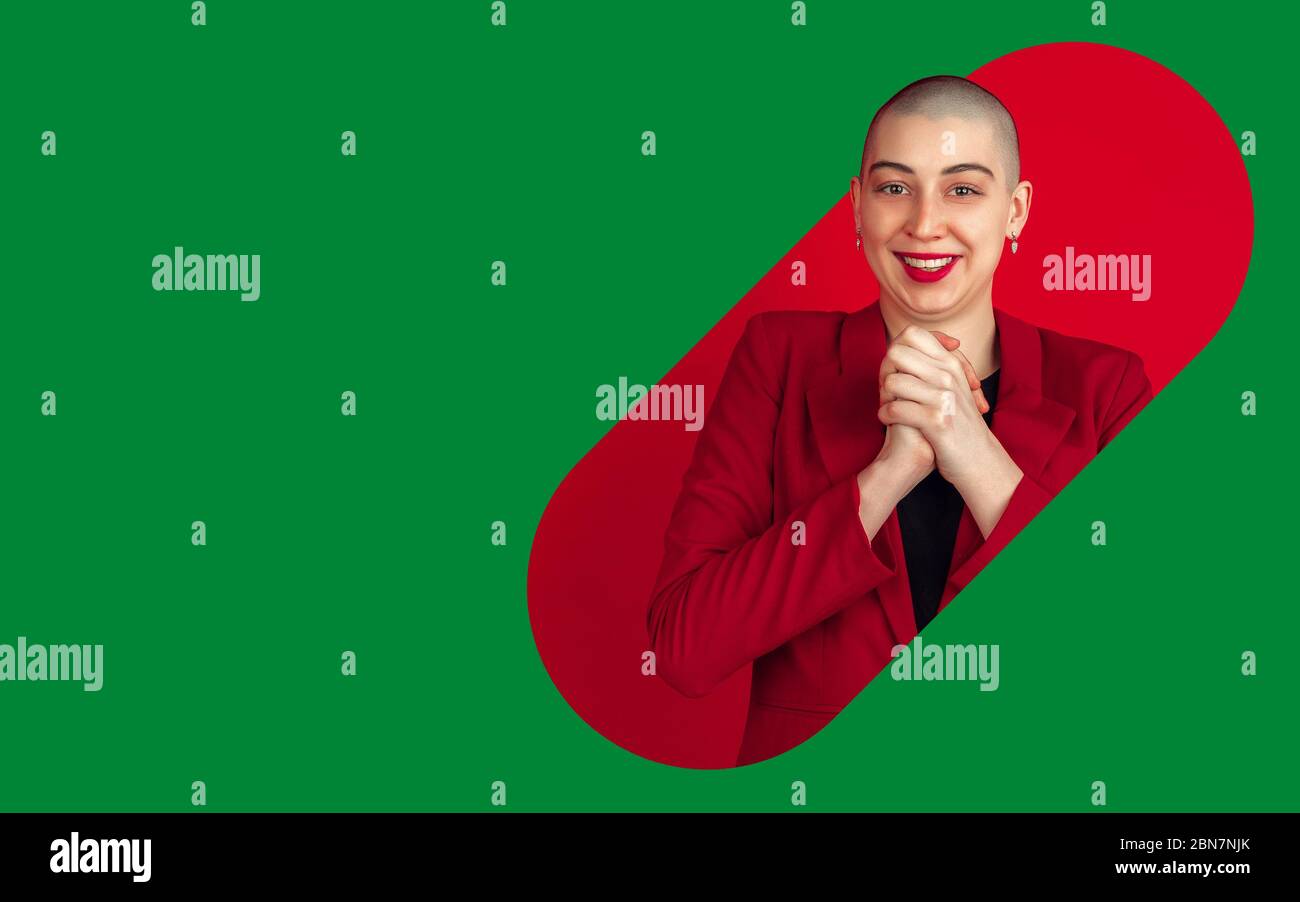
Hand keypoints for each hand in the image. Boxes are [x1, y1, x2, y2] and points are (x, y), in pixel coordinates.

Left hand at [876, 325, 1001, 488]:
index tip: (897, 371)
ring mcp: (944, 397)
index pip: (912, 333)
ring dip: (884, 396)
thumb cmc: (959, 425)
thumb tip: (904, 345)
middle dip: (885, 371)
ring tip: (889, 407)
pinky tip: (889, 422)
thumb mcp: (953, 389)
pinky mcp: (937, 420)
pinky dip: (885, 416)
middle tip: (888, 391)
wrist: (980, 460)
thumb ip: (934, 367)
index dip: (896, 350)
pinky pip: (895, 409)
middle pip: (896, 353)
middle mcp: (948, 375)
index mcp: (950, 364)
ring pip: (893, 381)